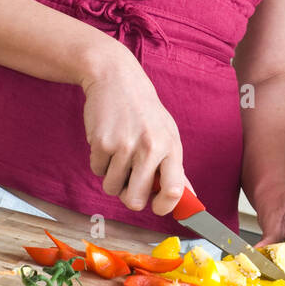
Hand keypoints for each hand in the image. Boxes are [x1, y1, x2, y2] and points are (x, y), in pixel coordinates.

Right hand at [80, 47, 185, 215]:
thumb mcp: (168, 134)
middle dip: (129, 196)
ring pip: (111, 188)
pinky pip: (96, 171)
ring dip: (112, 177)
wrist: (117, 79)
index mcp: (171, 147)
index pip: (175, 191)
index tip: (157, 206)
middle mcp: (150, 148)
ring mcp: (124, 146)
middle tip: (129, 180)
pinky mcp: (101, 142)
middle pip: (135, 201)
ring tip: (119, 153)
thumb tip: (187, 198)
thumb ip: (175, 168)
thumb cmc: (145, 112)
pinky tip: (108, 141)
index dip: (165, 206)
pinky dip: (99, 162)